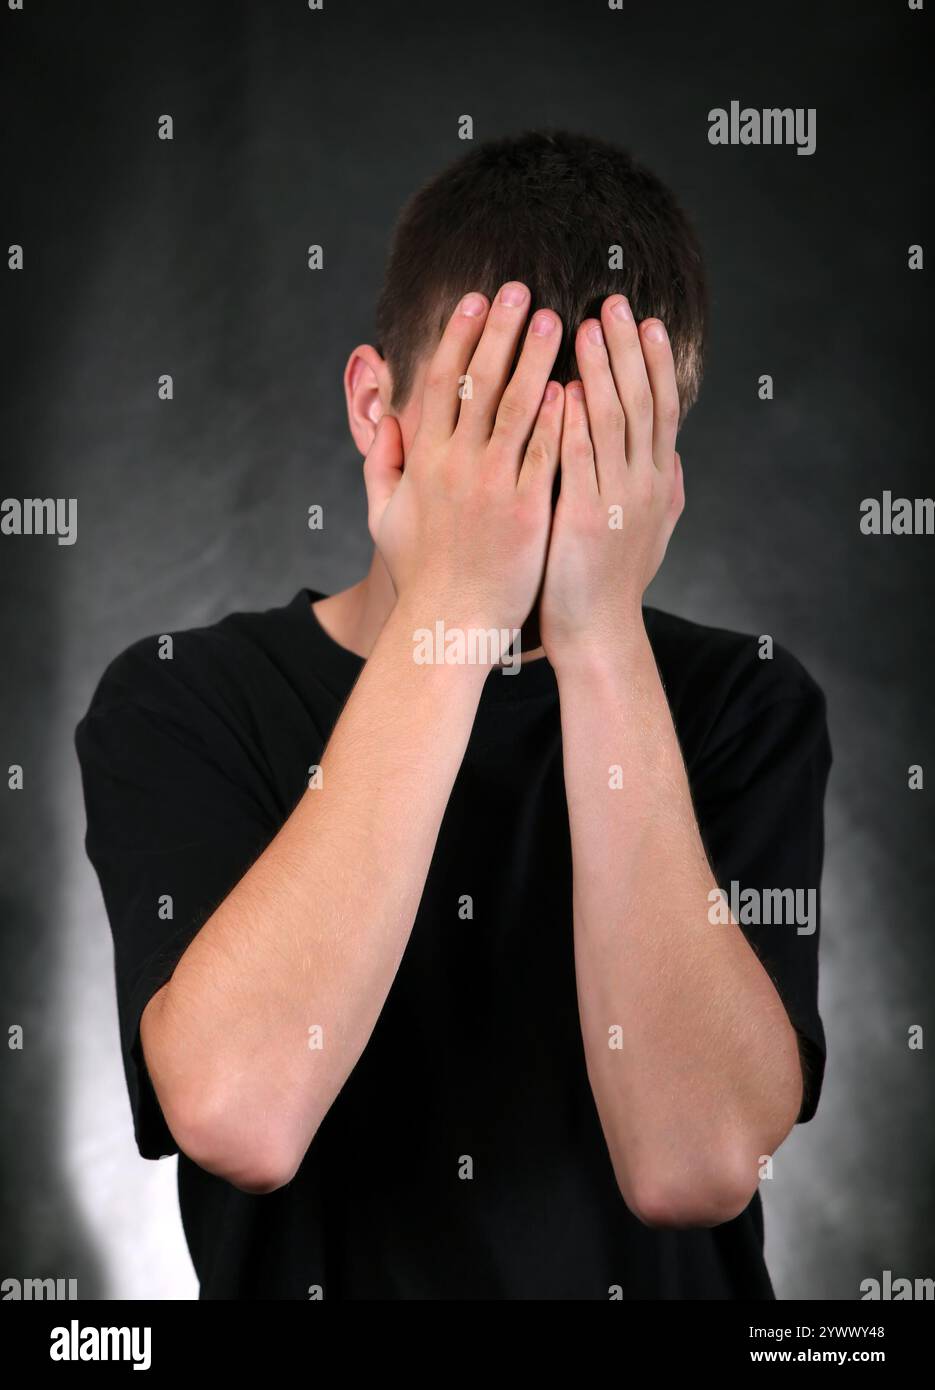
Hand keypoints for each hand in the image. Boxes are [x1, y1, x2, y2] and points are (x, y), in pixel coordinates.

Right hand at [364, 283, 564, 640]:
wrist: (449, 623)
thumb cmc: (420, 574)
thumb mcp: (384, 517)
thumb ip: (382, 466)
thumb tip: (385, 422)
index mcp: (423, 460)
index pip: (441, 382)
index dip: (459, 336)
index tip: (476, 301)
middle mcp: (456, 464)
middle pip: (480, 381)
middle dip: (501, 330)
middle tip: (521, 290)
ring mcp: (492, 485)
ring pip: (518, 408)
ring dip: (537, 358)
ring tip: (556, 320)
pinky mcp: (526, 509)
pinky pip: (546, 452)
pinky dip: (561, 416)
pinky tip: (576, 384)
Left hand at [539, 296, 683, 666]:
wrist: (597, 634)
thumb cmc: (612, 584)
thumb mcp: (650, 533)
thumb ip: (664, 493)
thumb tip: (677, 459)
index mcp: (658, 483)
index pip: (661, 408)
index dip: (655, 363)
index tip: (647, 321)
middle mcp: (644, 485)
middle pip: (641, 402)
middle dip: (628, 349)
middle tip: (616, 302)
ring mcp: (615, 501)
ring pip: (612, 422)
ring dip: (601, 370)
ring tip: (588, 326)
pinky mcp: (581, 519)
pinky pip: (577, 459)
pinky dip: (572, 421)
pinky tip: (561, 387)